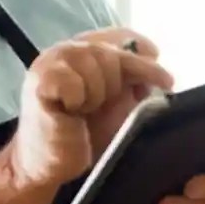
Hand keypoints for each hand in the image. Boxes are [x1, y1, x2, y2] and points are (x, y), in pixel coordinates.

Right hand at [8, 28, 173, 190]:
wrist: (49, 165)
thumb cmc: (85, 135)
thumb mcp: (119, 106)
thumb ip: (134, 82)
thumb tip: (157, 66)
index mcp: (87, 51)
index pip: (122, 37)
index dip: (143, 53)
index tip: (165, 78)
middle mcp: (68, 49)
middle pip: (112, 53)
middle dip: (115, 84)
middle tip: (96, 107)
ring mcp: (51, 60)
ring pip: (95, 66)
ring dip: (94, 95)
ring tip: (80, 111)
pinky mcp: (40, 79)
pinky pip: (75, 84)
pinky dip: (77, 100)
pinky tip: (67, 112)